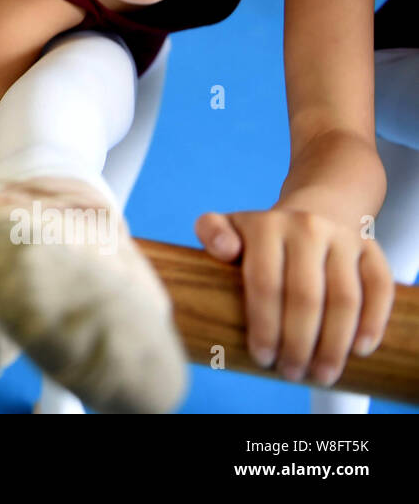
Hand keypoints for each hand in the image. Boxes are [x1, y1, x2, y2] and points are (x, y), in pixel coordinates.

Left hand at [196, 206, 393, 385]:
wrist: (306, 218)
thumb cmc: (259, 240)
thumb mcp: (228, 228)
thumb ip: (212, 233)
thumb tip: (225, 250)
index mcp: (266, 226)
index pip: (264, 283)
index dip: (264, 326)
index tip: (262, 358)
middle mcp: (306, 227)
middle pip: (305, 296)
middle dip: (298, 343)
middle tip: (292, 373)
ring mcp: (342, 237)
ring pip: (344, 298)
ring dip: (334, 343)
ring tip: (321, 373)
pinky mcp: (371, 250)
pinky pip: (379, 289)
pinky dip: (372, 322)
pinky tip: (359, 350)